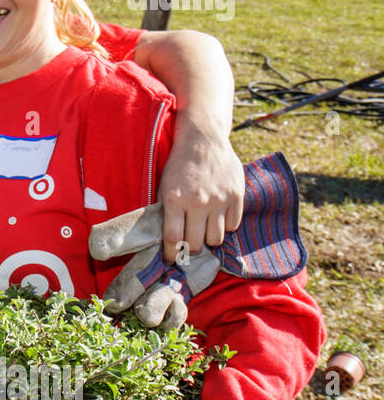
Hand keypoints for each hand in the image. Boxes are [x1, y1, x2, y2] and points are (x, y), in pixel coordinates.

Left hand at [90, 153, 305, 327]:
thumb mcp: (164, 186)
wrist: (202, 140)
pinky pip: (233, 225)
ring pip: (216, 239)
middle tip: (188, 246)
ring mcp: (219, 199)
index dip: (170, 254)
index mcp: (174, 199)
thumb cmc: (179, 165)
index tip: (170, 259)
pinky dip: (225, 225)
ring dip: (209, 238)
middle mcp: (198, 202)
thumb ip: (166, 211)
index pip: (172, 239)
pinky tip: (217, 218)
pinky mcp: (236, 195)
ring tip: (203, 230)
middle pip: (196, 244)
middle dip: (190, 249)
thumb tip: (165, 240)